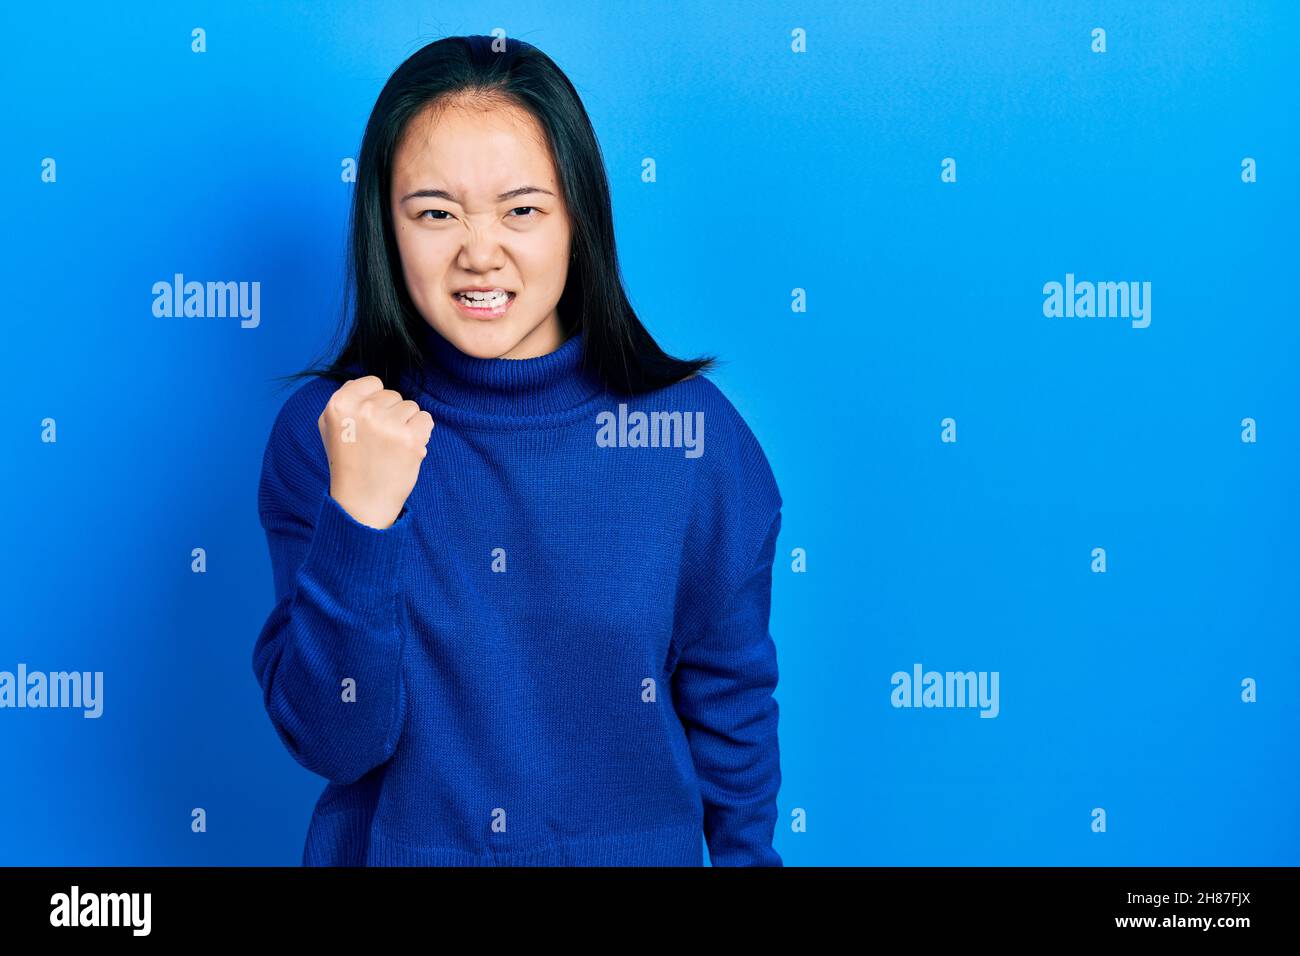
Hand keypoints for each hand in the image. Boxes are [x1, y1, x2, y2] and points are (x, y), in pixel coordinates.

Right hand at [317, 376, 433, 528]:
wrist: (362, 502)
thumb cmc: (349, 463)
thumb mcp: (331, 427)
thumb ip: (346, 400)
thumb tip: (362, 383)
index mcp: (339, 404)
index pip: (372, 382)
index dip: (375, 403)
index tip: (368, 424)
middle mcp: (363, 411)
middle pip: (393, 395)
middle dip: (390, 416)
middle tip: (378, 443)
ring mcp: (387, 424)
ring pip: (411, 407)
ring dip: (406, 426)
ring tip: (390, 449)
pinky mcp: (410, 439)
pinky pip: (426, 419)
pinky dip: (421, 434)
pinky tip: (406, 451)